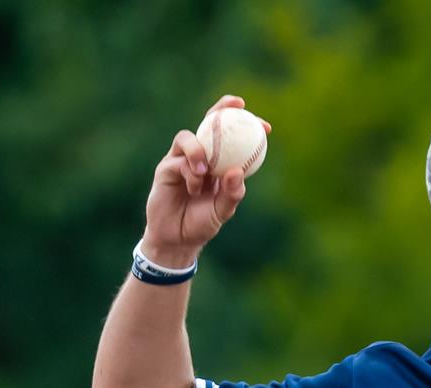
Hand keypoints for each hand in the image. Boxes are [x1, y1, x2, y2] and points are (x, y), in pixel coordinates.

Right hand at [141, 94, 270, 266]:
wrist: (177, 239)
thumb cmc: (202, 224)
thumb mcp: (223, 211)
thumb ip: (232, 193)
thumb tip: (238, 170)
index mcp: (218, 163)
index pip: (232, 138)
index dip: (247, 127)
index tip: (265, 126)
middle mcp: (200, 156)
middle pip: (208, 124)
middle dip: (221, 109)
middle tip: (236, 106)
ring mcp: (181, 160)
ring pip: (189, 138)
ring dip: (199, 151)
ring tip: (205, 171)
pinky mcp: (166, 169)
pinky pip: (178, 161)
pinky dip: (190, 174)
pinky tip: (194, 189)